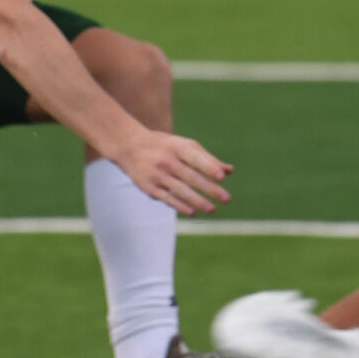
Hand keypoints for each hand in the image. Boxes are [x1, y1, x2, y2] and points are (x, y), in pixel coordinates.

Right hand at [113, 130, 232, 215]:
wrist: (128, 147)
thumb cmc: (164, 146)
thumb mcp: (183, 145)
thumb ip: (206, 158)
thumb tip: (229, 171)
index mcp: (177, 147)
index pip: (195, 157)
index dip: (208, 167)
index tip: (222, 177)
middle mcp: (167, 160)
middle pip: (190, 176)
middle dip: (209, 188)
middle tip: (226, 198)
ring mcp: (157, 175)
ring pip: (180, 190)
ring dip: (197, 201)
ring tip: (212, 209)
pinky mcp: (149, 188)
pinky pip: (167, 198)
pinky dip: (180, 205)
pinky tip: (193, 212)